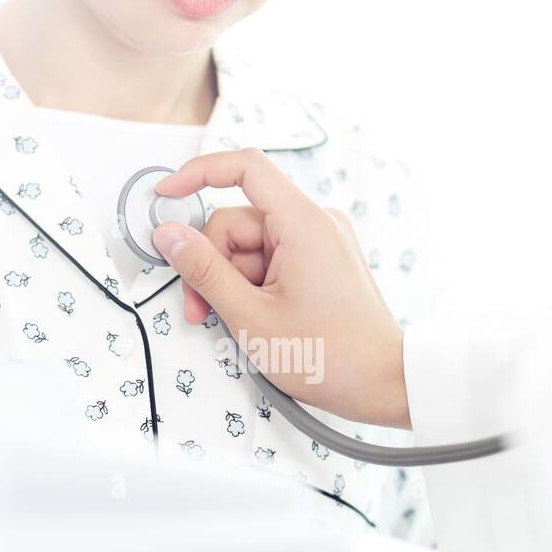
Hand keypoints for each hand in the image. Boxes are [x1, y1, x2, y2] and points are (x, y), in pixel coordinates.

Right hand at [151, 148, 410, 428]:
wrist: (384, 383)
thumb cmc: (332, 357)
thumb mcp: (251, 316)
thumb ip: (204, 271)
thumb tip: (170, 236)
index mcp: (304, 223)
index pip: (245, 168)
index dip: (199, 173)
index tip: (168, 192)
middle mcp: (316, 223)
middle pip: (238, 222)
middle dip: (211, 263)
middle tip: (201, 309)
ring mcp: (320, 243)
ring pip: (250, 247)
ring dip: (231, 282)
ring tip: (234, 324)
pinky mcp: (321, 262)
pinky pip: (271, 260)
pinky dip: (253, 286)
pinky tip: (254, 318)